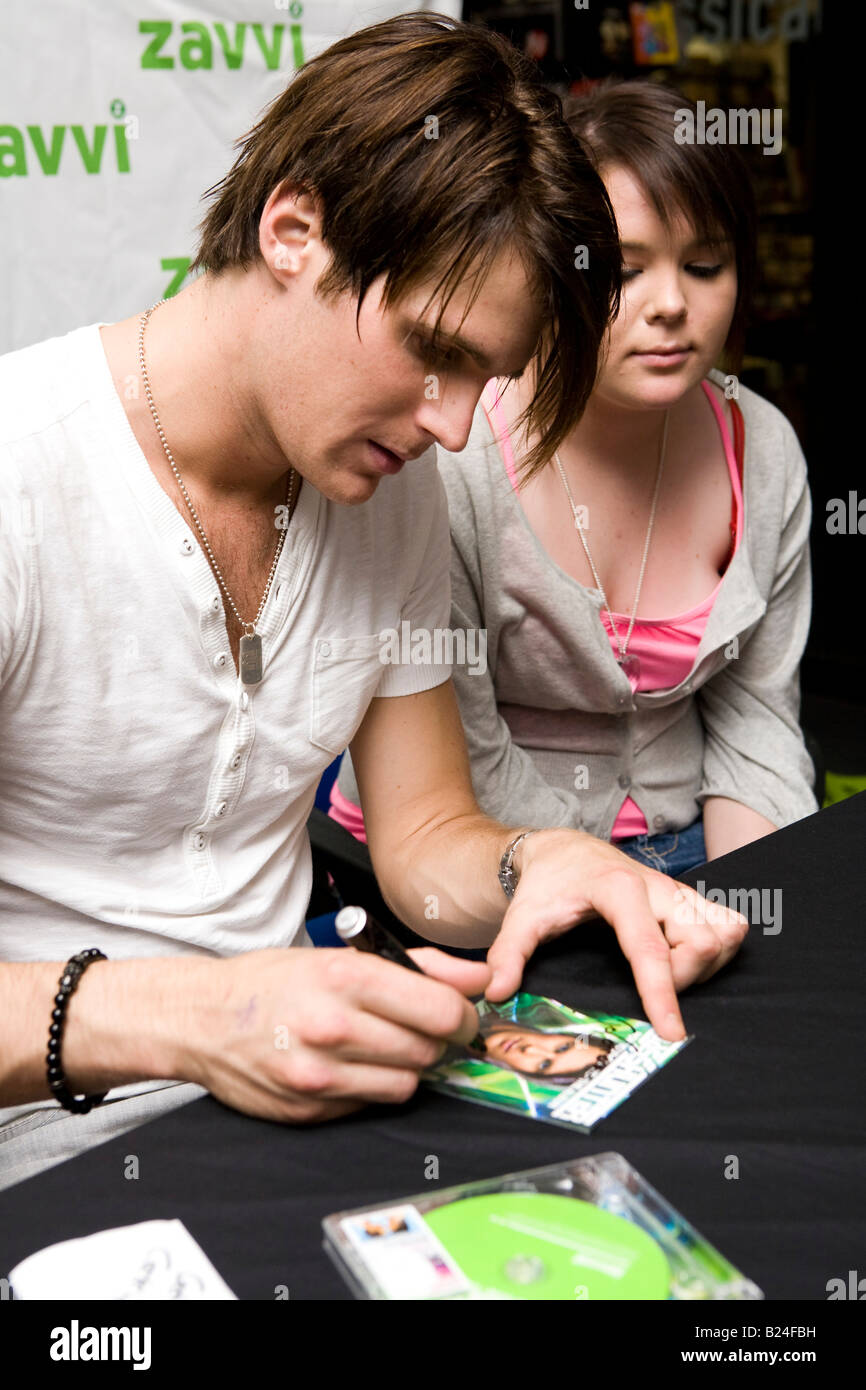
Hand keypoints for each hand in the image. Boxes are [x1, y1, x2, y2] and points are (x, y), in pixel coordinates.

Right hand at [181, 945, 489, 1124]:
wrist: (201, 1019)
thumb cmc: (273, 981)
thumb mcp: (342, 953)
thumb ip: (418, 964)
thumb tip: (481, 977)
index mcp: (344, 976)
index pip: (439, 1009)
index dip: (463, 1015)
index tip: (463, 1015)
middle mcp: (331, 1026)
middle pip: (427, 1050)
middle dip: (434, 1040)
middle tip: (420, 1028)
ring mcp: (318, 1075)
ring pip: (404, 1083)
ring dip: (406, 1066)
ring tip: (382, 1045)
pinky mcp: (308, 1110)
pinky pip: (369, 1103)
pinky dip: (371, 1086)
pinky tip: (350, 1065)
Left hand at [485, 829, 746, 1040]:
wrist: (564, 851)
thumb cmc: (547, 885)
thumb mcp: (521, 916)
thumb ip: (507, 954)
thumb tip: (497, 992)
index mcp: (618, 890)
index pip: (649, 947)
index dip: (662, 993)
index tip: (671, 1032)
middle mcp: (658, 886)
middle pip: (703, 940)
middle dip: (684, 979)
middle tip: (651, 993)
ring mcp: (679, 891)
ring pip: (725, 932)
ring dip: (704, 966)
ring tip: (667, 977)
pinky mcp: (690, 898)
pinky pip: (729, 925)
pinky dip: (716, 951)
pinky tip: (684, 962)